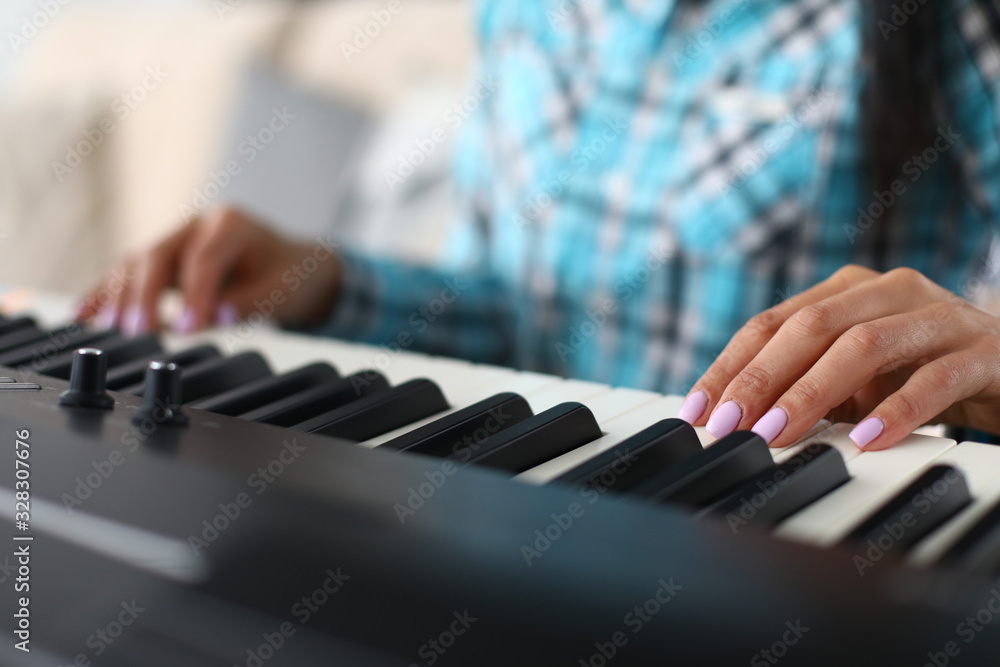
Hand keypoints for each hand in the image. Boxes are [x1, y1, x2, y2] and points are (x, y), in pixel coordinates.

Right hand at [76, 207, 341, 334]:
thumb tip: (216, 315)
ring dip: (121, 296)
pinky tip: (86, 313)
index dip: (193, 296)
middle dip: (145, 294)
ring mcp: (176, 240)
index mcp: (229, 224)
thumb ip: (251, 301)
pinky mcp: (165, 260)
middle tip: (139, 330)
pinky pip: (130, 274)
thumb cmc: (291, 273)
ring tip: (112, 329)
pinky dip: (108, 294)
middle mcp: (196, 225)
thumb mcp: (284, 289)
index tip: (188, 328)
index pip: (202, 260)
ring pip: (137, 262)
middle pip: (158, 254)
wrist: (296, 265)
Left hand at [677, 265, 999, 449]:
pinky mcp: (986, 351)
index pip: (772, 323)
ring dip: (812, 392)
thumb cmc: (924, 375)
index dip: (730, 365)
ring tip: (779, 432)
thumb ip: (804, 387)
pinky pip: (934, 378)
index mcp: (848, 291)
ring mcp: (939, 316)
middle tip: (730, 424)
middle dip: (760, 378)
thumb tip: (734, 420)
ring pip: (863, 345)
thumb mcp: (855, 381)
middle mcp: (890, 291)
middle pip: (810, 327)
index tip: (698, 410)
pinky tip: (866, 440)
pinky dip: (896, 410)